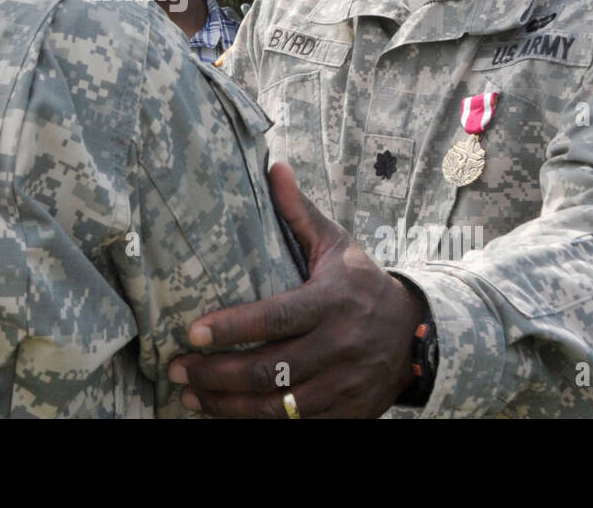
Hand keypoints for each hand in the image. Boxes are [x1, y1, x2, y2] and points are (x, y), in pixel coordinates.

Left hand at [167, 162, 424, 417]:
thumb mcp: (336, 243)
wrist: (416, 332)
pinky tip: (224, 413)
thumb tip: (274, 166)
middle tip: (177, 369)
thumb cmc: (361, 281)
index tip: (192, 332)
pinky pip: (297, 425)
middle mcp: (340, 346)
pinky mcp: (348, 412)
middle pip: (269, 369)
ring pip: (278, 406)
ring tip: (189, 396)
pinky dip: (256, 422)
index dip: (233, 329)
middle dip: (215, 374)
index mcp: (332, 301)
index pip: (276, 319)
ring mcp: (345, 384)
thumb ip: (299, 212)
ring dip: (227, 404)